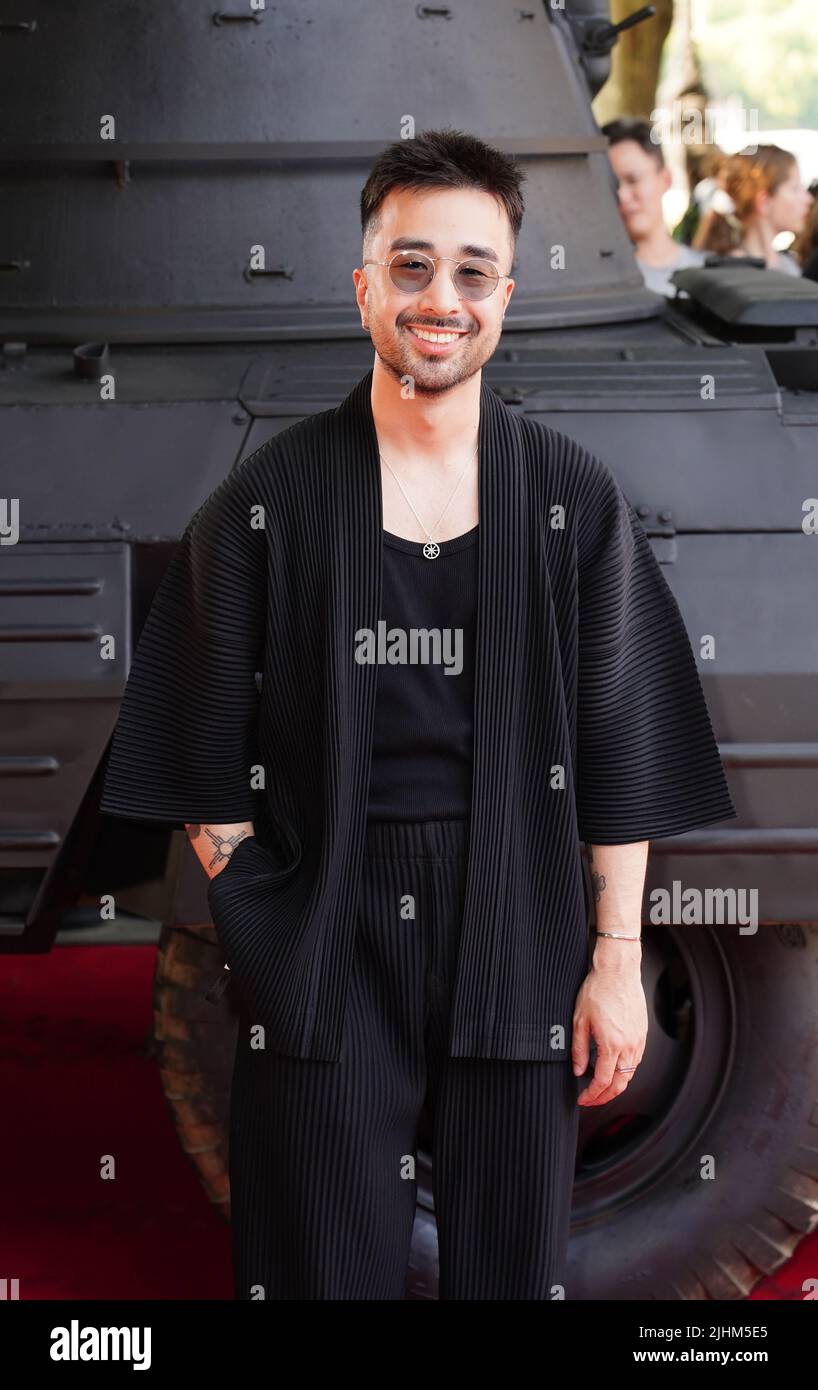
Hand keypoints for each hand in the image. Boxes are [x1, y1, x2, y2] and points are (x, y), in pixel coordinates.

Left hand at [571, 962, 647, 1105]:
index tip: (583, 1099)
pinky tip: (614, 1069)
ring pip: (630, 1074)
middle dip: (605, 1097)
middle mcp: (629, 1045)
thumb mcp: (579, 1020)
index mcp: (612, 1044)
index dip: (592, 1095)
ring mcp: (638, 1040)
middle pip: (620, 1084)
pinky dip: (625, 1071)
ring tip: (600, 1087)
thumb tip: (578, 1070)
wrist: (618, 972)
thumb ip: (578, 1049)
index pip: (603, 1081)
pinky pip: (636, 1061)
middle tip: (592, 1100)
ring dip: (616, 1085)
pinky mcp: (643, 1034)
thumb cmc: (598, 990)